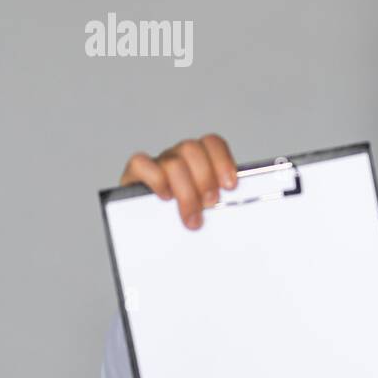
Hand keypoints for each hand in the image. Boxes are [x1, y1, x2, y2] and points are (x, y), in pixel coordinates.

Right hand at [119, 134, 238, 229]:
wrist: (152, 235)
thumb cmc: (188, 219)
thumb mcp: (210, 209)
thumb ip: (222, 202)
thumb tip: (243, 208)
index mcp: (199, 159)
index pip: (212, 143)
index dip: (222, 160)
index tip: (230, 186)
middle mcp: (178, 156)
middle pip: (192, 150)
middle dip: (205, 178)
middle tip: (210, 204)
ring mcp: (156, 164)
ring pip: (172, 162)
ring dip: (186, 190)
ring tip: (193, 217)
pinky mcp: (134, 174)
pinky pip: (141, 163)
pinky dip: (156, 179)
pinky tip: (166, 197)